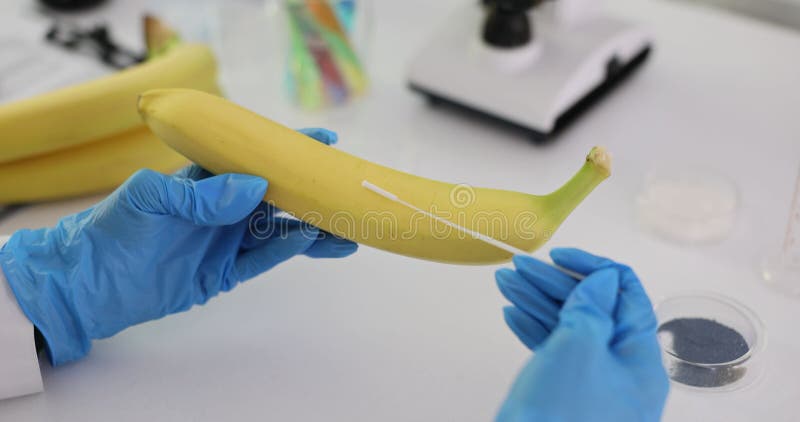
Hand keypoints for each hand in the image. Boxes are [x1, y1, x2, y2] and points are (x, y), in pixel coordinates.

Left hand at [0, 128, 356, 365]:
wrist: (88, 285)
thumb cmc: (112, 229)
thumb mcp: (149, 198)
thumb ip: (201, 192)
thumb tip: (256, 184)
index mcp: (206, 180)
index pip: (255, 159)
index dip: (291, 149)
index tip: (327, 141)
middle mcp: (223, 208)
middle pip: (278, 197)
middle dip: (313, 194)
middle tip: (348, 193)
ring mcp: (225, 241)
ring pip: (278, 230)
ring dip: (312, 228)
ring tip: (348, 229)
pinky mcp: (223, 273)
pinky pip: (263, 260)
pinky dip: (288, 250)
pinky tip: (312, 241)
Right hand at [495, 249, 668, 421]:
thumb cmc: (562, 417)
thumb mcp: (579, 347)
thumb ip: (591, 306)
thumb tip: (604, 279)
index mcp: (638, 359)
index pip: (625, 294)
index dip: (592, 266)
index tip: (559, 255)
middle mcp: (620, 371)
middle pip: (592, 309)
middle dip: (554, 282)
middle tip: (519, 266)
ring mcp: (592, 385)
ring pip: (568, 329)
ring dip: (537, 301)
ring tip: (505, 281)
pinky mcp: (566, 396)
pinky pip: (554, 353)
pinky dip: (533, 329)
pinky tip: (511, 313)